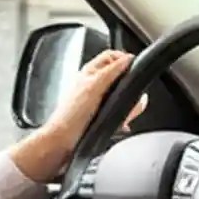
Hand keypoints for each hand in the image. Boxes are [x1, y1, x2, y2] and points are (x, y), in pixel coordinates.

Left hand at [10, 49, 147, 181]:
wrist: (62, 141)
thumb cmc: (72, 115)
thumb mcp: (95, 87)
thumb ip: (112, 72)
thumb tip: (128, 60)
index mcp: (89, 72)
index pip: (111, 57)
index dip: (124, 59)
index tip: (136, 68)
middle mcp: (92, 84)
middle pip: (118, 76)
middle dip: (128, 85)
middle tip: (133, 93)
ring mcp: (95, 100)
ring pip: (119, 96)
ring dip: (127, 104)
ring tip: (128, 112)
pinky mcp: (97, 116)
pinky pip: (116, 113)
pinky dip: (123, 118)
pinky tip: (122, 124)